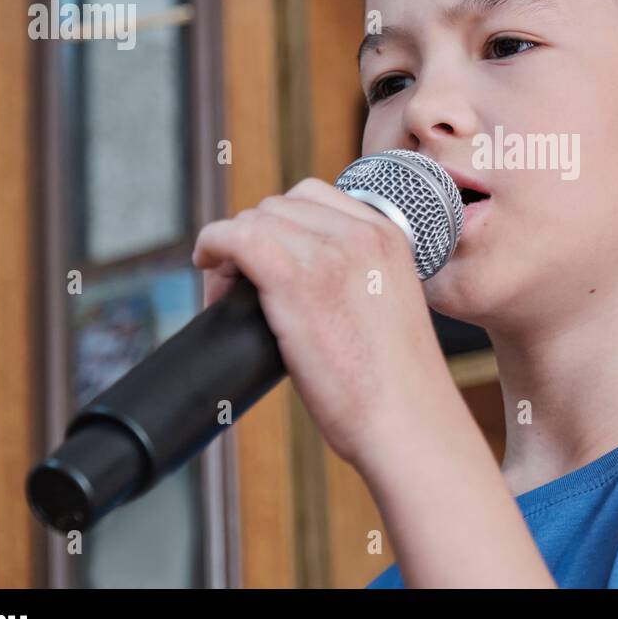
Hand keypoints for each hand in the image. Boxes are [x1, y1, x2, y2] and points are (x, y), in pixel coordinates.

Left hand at [190, 177, 450, 466]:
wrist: (409, 420)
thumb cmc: (396, 385)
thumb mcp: (387, 306)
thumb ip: (356, 279)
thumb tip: (302, 283)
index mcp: (389, 235)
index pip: (316, 198)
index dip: (282, 226)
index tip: (271, 262)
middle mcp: (361, 233)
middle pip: (280, 205)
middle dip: (254, 237)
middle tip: (243, 287)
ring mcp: (329, 252)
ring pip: (254, 218)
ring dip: (231, 248)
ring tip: (229, 295)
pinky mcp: (295, 280)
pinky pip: (234, 237)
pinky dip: (212, 246)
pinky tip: (208, 268)